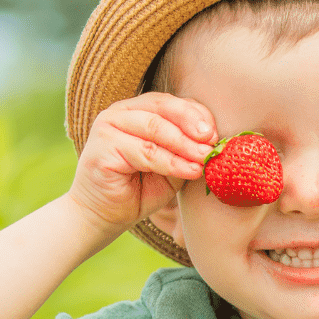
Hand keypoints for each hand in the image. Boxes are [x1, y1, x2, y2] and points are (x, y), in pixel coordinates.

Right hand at [69, 92, 216, 230]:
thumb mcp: (171, 166)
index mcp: (138, 110)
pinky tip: (190, 171)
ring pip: (155, 128)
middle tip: (212, 141)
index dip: (197, 114)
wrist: (104, 215)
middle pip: (164, 107)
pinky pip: (144, 152)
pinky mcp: (101, 147)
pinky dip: (171, 162)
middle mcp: (121, 112)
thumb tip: (214, 142)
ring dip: (185, 145)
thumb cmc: (139, 189)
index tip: (216, 134)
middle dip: (192, 124)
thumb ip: (187, 150)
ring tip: (204, 159)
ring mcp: (108, 126)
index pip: (172, 102)